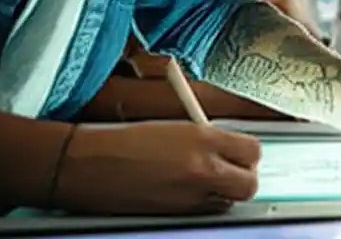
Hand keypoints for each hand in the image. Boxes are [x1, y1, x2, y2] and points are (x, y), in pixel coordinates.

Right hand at [52, 122, 260, 214]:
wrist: (88, 165)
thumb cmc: (123, 141)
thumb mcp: (175, 127)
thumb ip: (207, 137)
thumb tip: (229, 147)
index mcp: (203, 139)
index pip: (253, 150)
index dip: (248, 152)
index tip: (240, 151)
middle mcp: (202, 169)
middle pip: (249, 183)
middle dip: (245, 177)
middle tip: (232, 170)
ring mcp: (190, 195)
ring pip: (230, 201)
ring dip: (225, 192)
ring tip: (206, 180)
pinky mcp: (176, 214)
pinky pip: (206, 210)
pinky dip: (205, 202)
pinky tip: (188, 190)